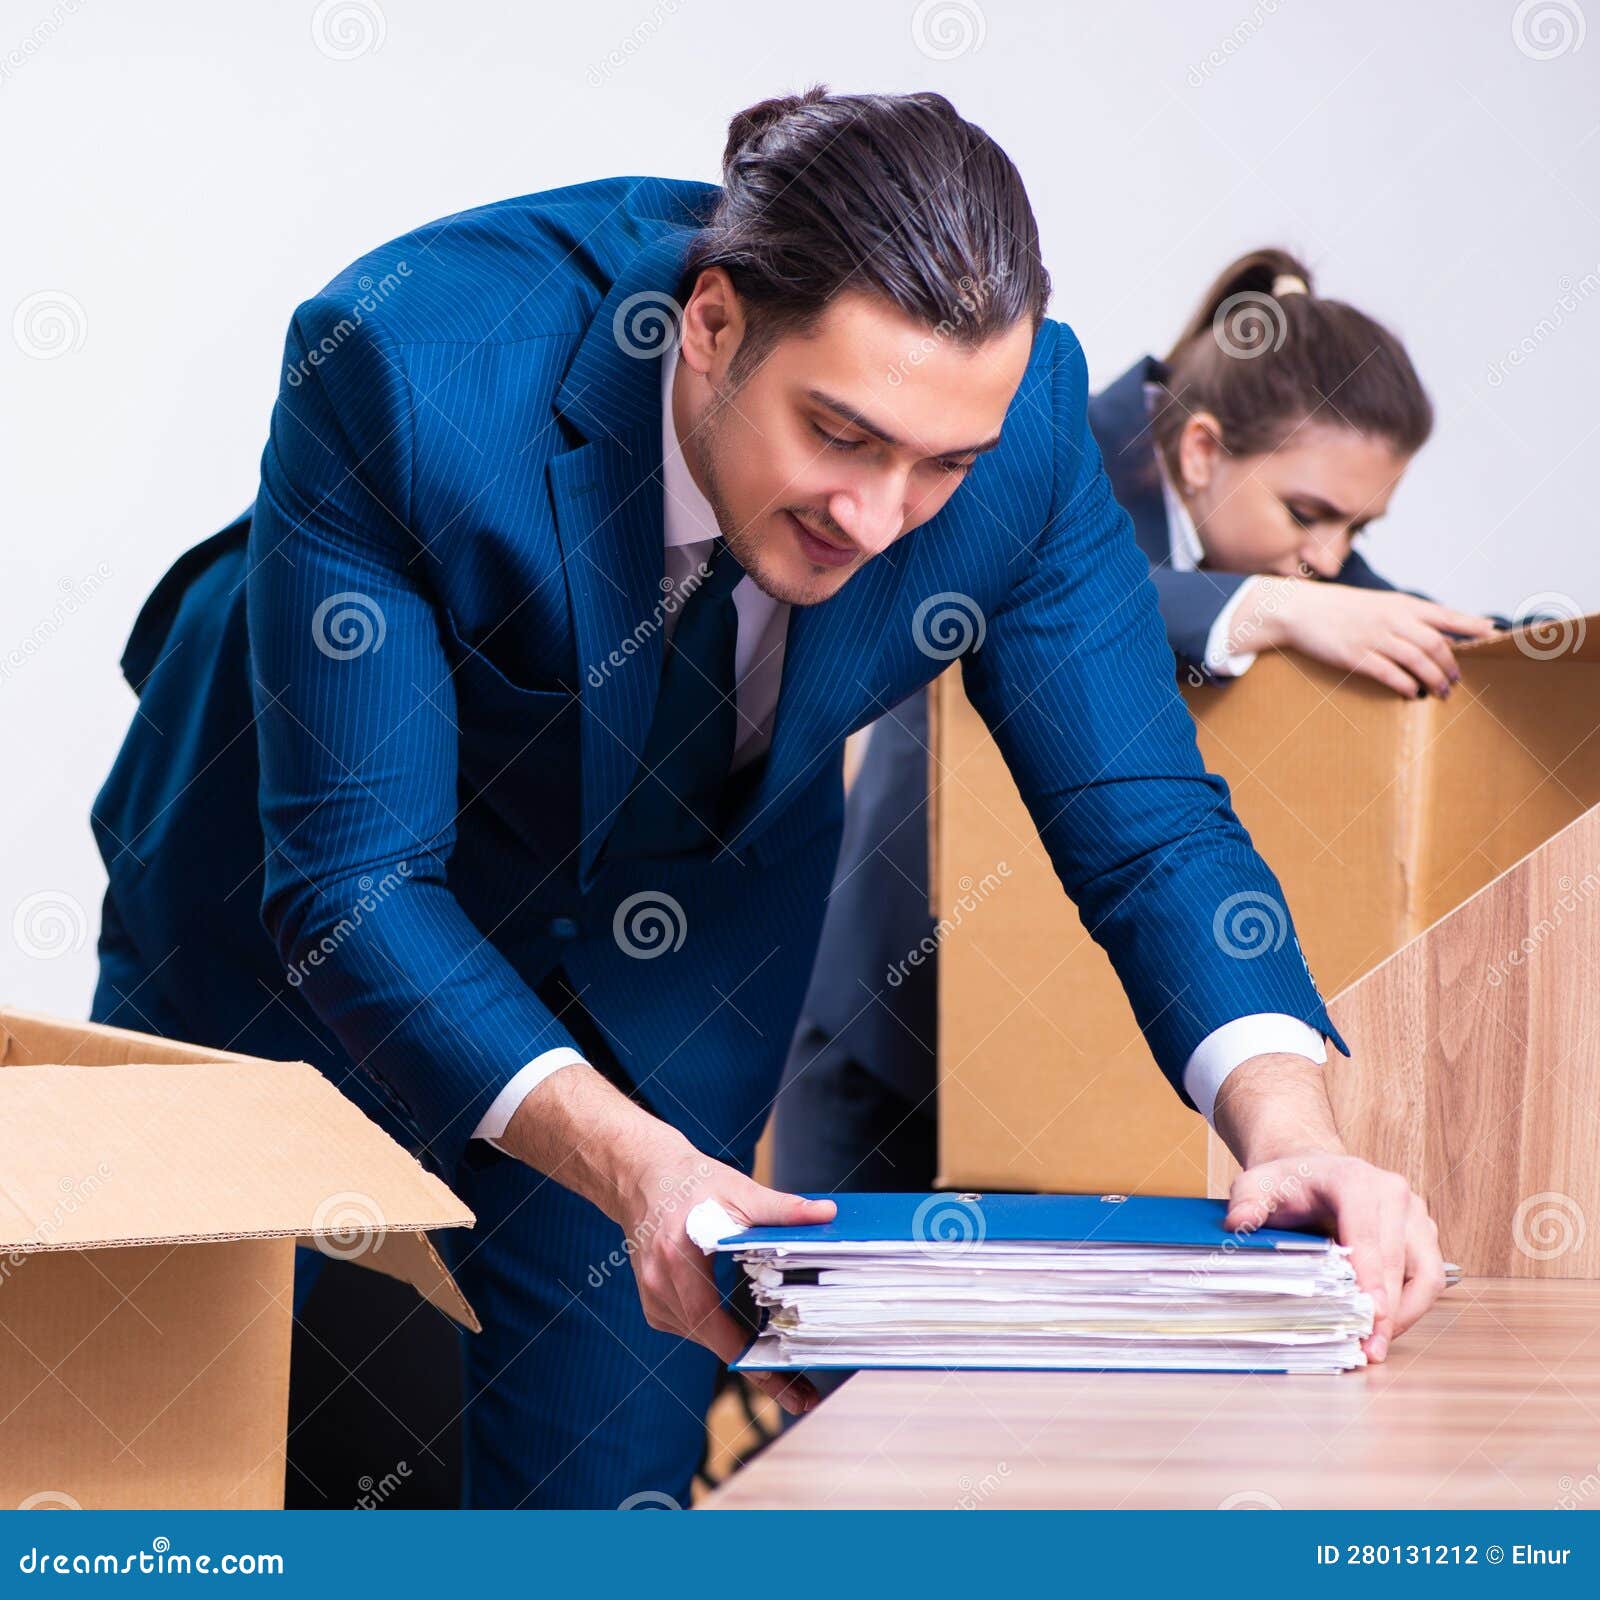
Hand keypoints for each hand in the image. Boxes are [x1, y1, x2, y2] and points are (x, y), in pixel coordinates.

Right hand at [496, 1059, 836, 1414]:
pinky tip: (746, 1330)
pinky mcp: (656, 1305)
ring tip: (784, 1370)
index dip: (755, 1360)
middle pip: (715, 1342)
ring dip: (740, 1348)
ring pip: (706, 1338)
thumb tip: (825, 1213)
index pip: (718, 1326)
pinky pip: (695, 1329)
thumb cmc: (689, 1182)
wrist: (641, 1177)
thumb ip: (781, 1208)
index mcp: (678, 1260)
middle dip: (759, 1367)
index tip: (787, 1387)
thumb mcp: (738, 1190)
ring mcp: (654, 1299)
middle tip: (801, 1394)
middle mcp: (660, 1286)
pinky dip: (721, 1331)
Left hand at [1223, 1151, 1444, 1363]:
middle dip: (1387, 1309)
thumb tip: (1238, 1223)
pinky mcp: (1422, 1236)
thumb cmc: (1289, 1182)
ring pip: (1425, 1275)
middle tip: (1369, 1348)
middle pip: (1399, 1260)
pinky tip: (1384, 1329)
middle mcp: (1394, 1194)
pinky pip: (1428, 1279)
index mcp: (1355, 1180)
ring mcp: (1414, 1215)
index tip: (1372, 1314)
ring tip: (1378, 1346)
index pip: (1369, 1234)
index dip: (1372, 1276)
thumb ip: (1247, 1201)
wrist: (1313, 1172)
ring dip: (1405, 1315)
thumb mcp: (1258, 1184)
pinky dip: (1410, 1308)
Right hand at [1239, 578, 1497, 697]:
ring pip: (1417, 661)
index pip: (1446, 615)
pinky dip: (1405, 686)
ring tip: (1440, 692)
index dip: (1472, 626)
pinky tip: (1412, 694)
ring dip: (1433, 679)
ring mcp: (1373, 637)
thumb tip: (1441, 637)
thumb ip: (1409, 618)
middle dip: (1451, 665)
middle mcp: (1392, 619)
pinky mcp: (1355, 656)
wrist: (1301, 609)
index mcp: (1401, 604)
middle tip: (1456, 681)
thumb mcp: (1380, 604)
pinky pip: (1389, 674)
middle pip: (1435, 644)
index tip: (1494, 634)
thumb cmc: (1343, 609)